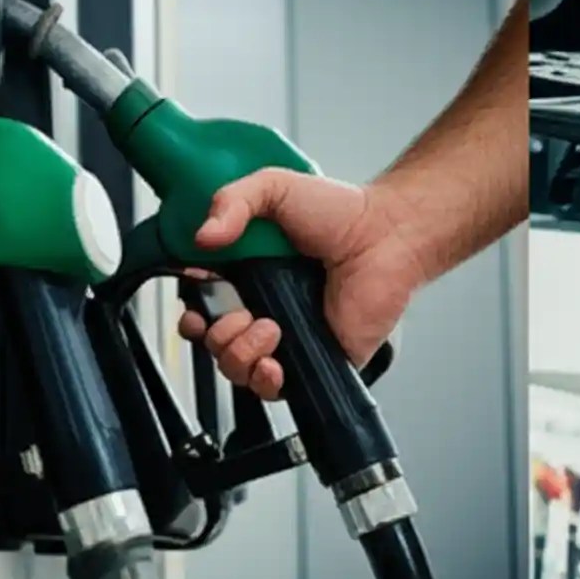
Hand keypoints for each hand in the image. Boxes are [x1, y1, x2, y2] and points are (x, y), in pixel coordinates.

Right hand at [177, 168, 427, 399]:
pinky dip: (266, 381)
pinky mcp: (317, 358)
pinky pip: (279, 389)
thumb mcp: (274, 188)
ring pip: (239, 370)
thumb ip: (232, 201)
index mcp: (248, 275)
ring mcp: (290, 336)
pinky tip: (274, 361)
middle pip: (215, 344)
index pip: (202, 309)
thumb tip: (202, 236)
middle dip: (215, 337)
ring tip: (268, 328)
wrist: (386, 235)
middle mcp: (265, 308)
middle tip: (238, 315)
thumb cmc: (340, 213)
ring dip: (239, 355)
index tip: (195, 307)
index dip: (192, 316)